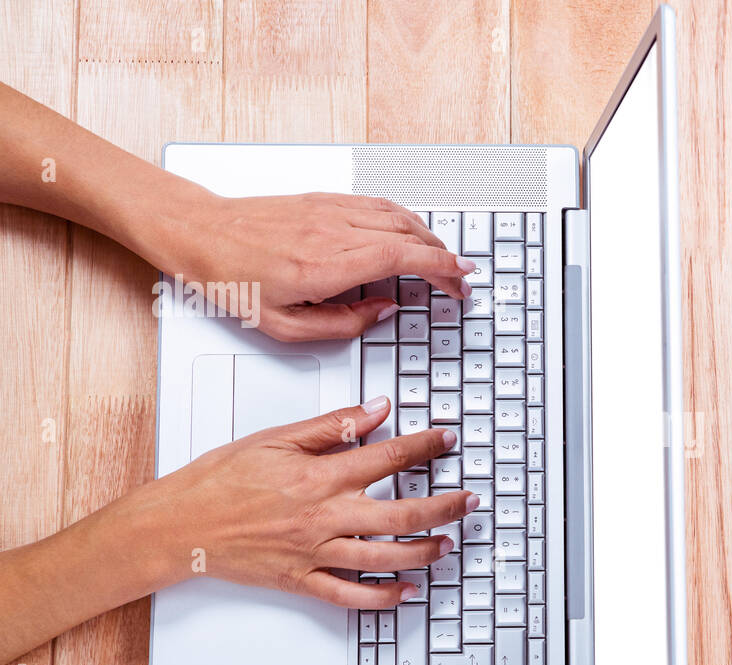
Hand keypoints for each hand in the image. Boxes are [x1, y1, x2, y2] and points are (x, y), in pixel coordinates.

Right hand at [131, 396, 475, 606]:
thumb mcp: (276, 437)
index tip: (446, 439)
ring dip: (424, 551)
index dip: (424, 446)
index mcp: (319, 476)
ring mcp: (315, 552)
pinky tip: (406, 592)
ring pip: (384, 557)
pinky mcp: (302, 580)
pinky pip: (351, 595)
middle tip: (469, 500)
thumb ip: (332, 425)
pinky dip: (382, 597)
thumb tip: (376, 409)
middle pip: (401, 514)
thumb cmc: (220, 480)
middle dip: (444, 507)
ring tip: (448, 543)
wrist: (177, 524)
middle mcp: (323, 516)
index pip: (387, 458)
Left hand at [162, 192, 477, 341]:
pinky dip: (405, 220)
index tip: (462, 279)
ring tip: (442, 258)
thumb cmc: (232, 279)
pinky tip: (411, 233)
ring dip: (428, 236)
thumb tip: (382, 311)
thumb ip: (343, 324)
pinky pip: (378, 205)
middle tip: (459, 279)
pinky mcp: (323, 200)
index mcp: (326, 265)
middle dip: (444, 256)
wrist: (198, 234)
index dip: (442, 267)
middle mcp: (333, 230)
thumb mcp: (285, 327)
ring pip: (398, 215)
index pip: (403, 257)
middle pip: (410, 234)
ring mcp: (329, 210)